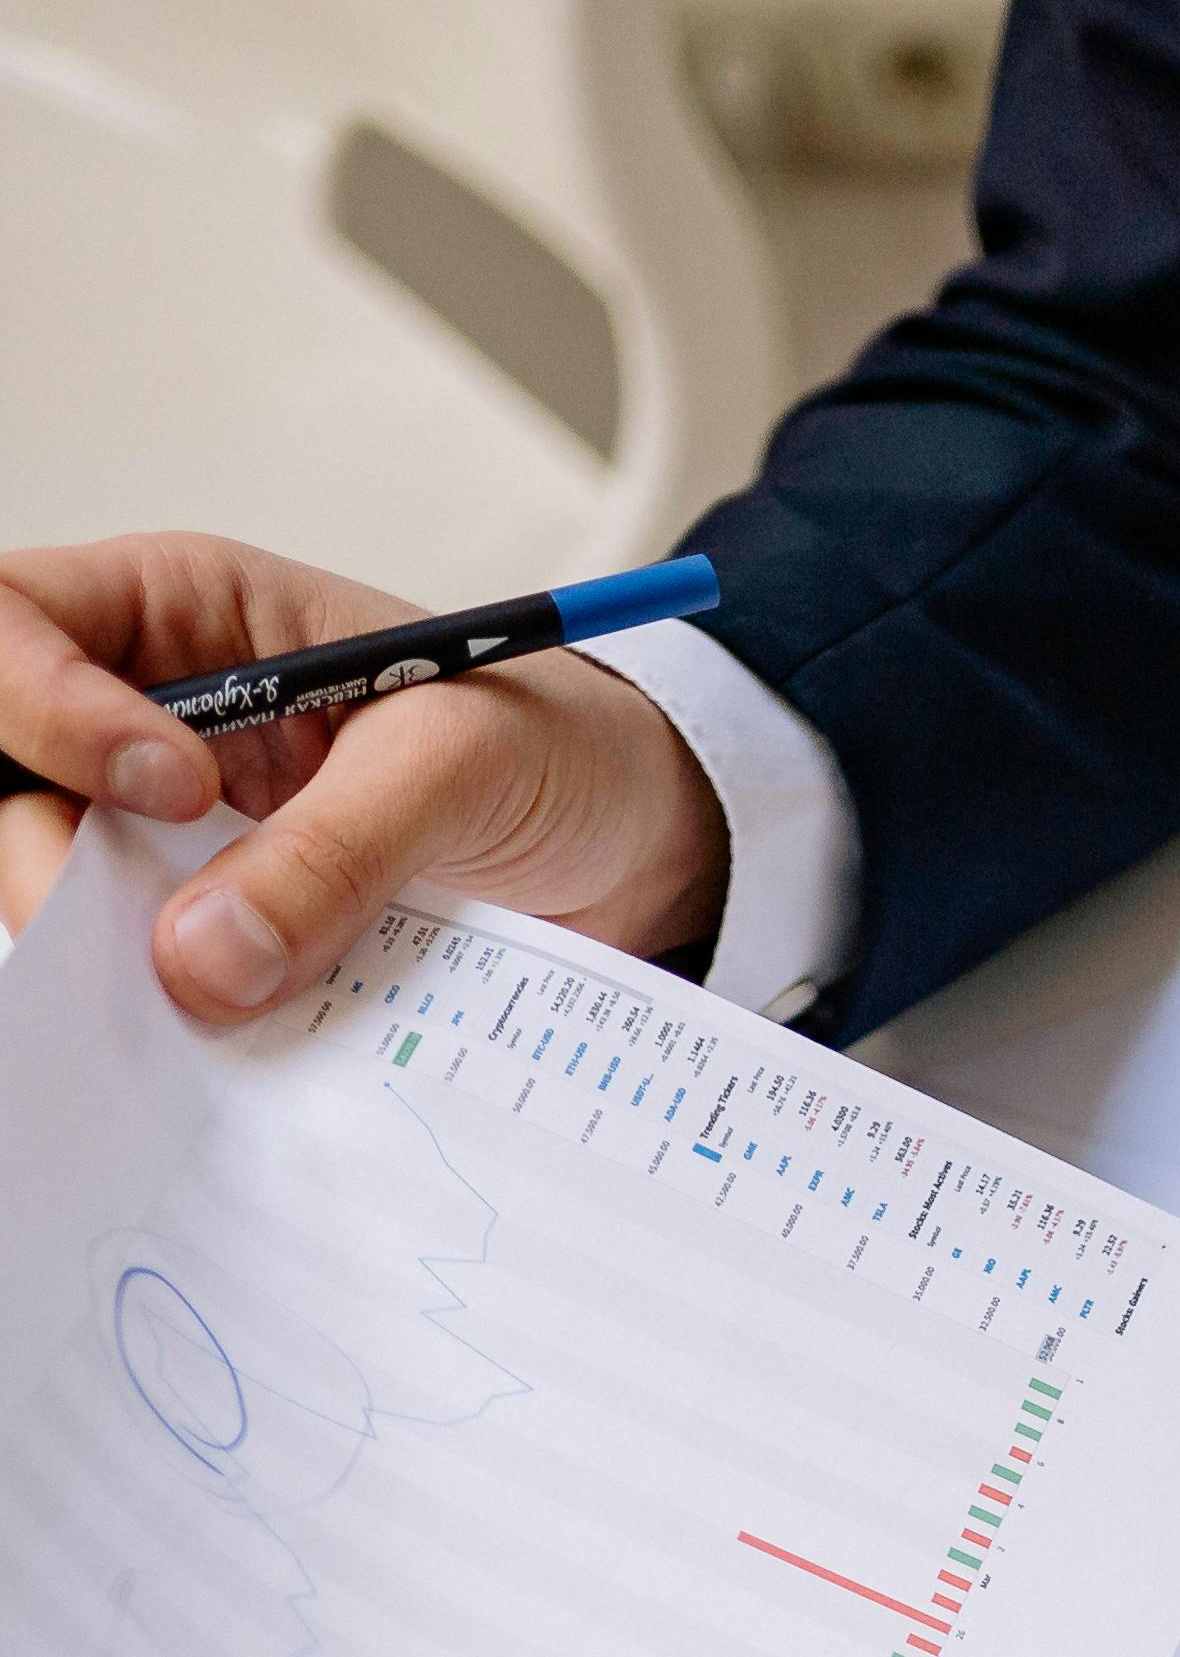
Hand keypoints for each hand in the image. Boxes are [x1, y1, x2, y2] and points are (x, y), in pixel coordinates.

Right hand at [0, 537, 723, 1011]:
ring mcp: (171, 834)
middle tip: (147, 943)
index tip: (175, 791)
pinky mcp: (217, 931)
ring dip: (100, 956)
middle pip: (7, 774)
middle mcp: (149, 715)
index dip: (46, 704)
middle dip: (43, 856)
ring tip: (202, 1006)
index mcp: (188, 613)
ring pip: (54, 885)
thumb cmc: (556, 749)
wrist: (639, 850)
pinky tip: (224, 1042)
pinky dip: (165, 1018)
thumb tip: (199, 958)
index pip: (16, 622)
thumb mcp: (462, 766)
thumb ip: (337, 850)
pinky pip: (142, 975)